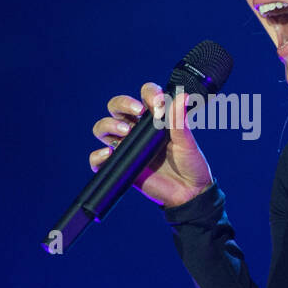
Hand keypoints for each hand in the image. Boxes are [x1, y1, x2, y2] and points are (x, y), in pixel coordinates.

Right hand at [89, 83, 212, 208]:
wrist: (189, 193)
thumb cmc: (190, 164)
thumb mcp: (186, 142)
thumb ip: (180, 120)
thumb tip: (183, 96)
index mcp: (154, 118)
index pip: (144, 95)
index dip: (149, 93)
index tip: (158, 104)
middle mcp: (136, 129)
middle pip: (116, 107)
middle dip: (122, 104)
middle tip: (138, 111)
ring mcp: (126, 147)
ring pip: (102, 128)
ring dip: (108, 125)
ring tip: (125, 131)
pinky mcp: (120, 167)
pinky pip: (98, 161)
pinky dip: (98, 156)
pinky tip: (110, 155)